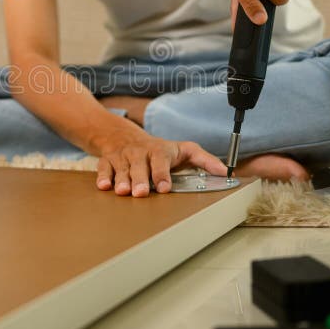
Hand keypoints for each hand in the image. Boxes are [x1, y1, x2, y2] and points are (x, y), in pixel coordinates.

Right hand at [93, 126, 227, 197]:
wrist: (124, 135)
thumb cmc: (159, 150)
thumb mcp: (183, 150)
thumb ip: (204, 160)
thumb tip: (226, 172)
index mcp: (159, 151)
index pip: (161, 161)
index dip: (162, 174)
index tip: (164, 187)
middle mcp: (140, 153)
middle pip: (139, 165)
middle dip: (140, 179)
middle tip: (141, 193)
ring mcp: (123, 157)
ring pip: (122, 168)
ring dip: (122, 180)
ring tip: (123, 192)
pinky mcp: (108, 161)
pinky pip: (104, 168)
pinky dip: (103, 176)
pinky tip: (104, 186)